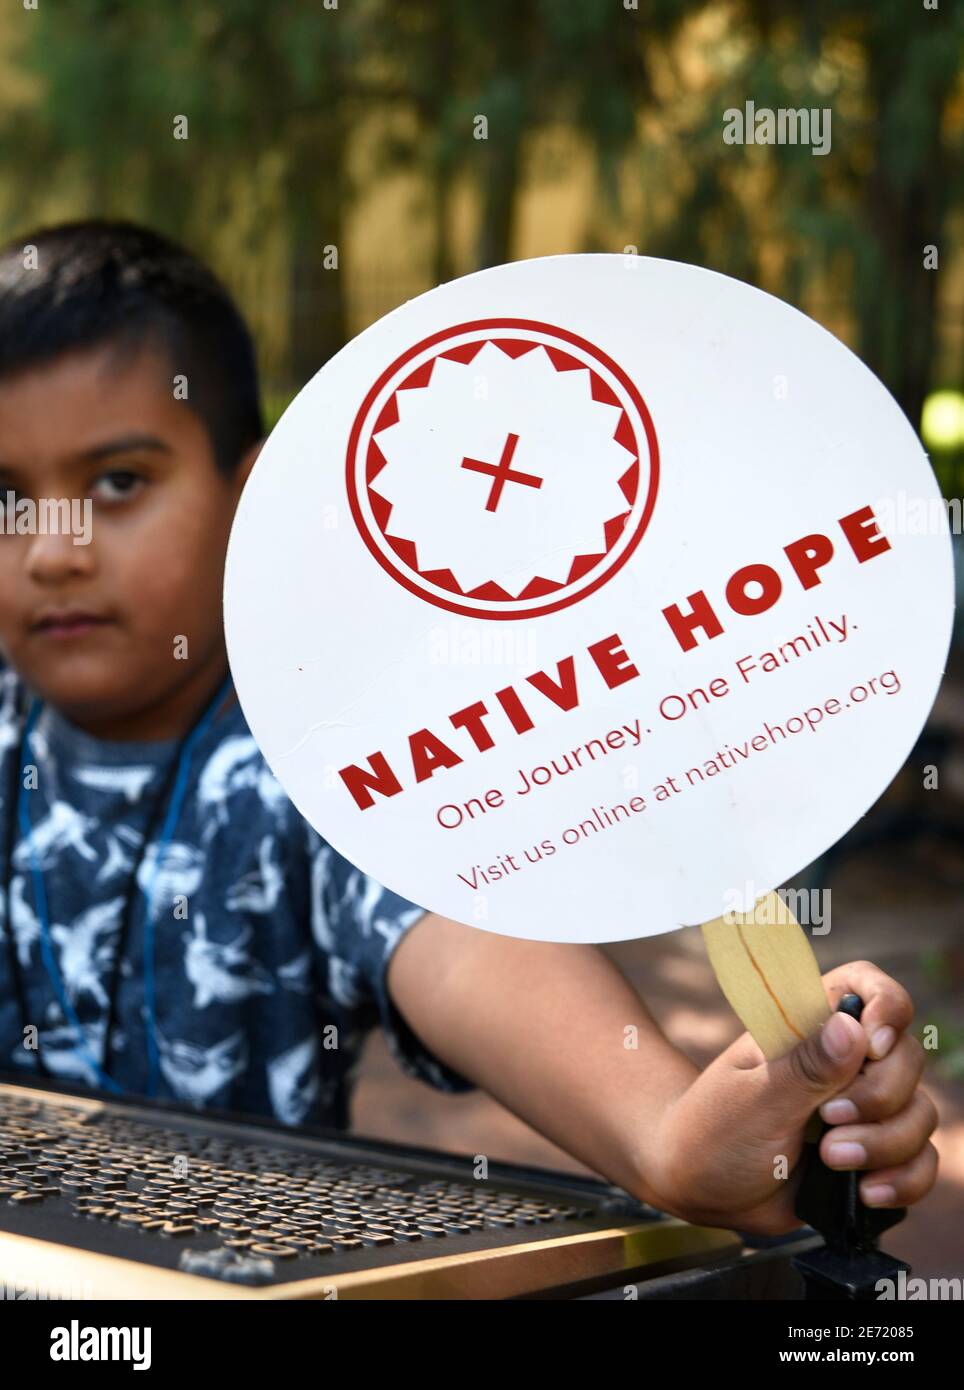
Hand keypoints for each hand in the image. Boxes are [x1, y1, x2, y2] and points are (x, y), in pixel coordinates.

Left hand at [640, 961, 938, 1235]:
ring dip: (887, 1144)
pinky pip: (920, 1161)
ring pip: (919, 1113)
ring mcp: (864, 1108)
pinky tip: (867, 1192)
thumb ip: (804, 1068)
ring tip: (833, 1161)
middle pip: (907, 1056)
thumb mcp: (753, 1098)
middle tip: (828, 1122)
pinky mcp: (874, 1154)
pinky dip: (903, 1180)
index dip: (886, 1007)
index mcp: (809, 1026)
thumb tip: (852, 1029)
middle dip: (879, 1097)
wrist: (702, 1187)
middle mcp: (845, 1061)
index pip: (868, 987)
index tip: (873, 1045)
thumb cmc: (714, 1129)